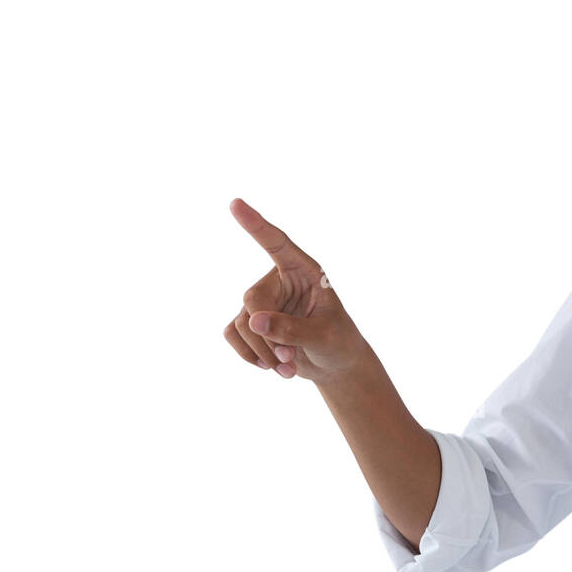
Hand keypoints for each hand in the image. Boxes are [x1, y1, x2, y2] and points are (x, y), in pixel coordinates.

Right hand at [222, 198, 366, 380]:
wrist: (335, 365)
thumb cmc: (338, 342)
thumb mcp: (323, 336)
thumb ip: (292, 328)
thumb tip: (253, 320)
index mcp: (305, 271)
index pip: (277, 243)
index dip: (256, 224)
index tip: (235, 203)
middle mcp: (280, 281)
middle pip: (253, 299)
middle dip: (266, 334)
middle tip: (289, 358)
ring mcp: (263, 301)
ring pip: (242, 322)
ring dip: (262, 352)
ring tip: (288, 369)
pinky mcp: (251, 321)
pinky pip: (232, 334)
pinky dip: (248, 355)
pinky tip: (271, 368)